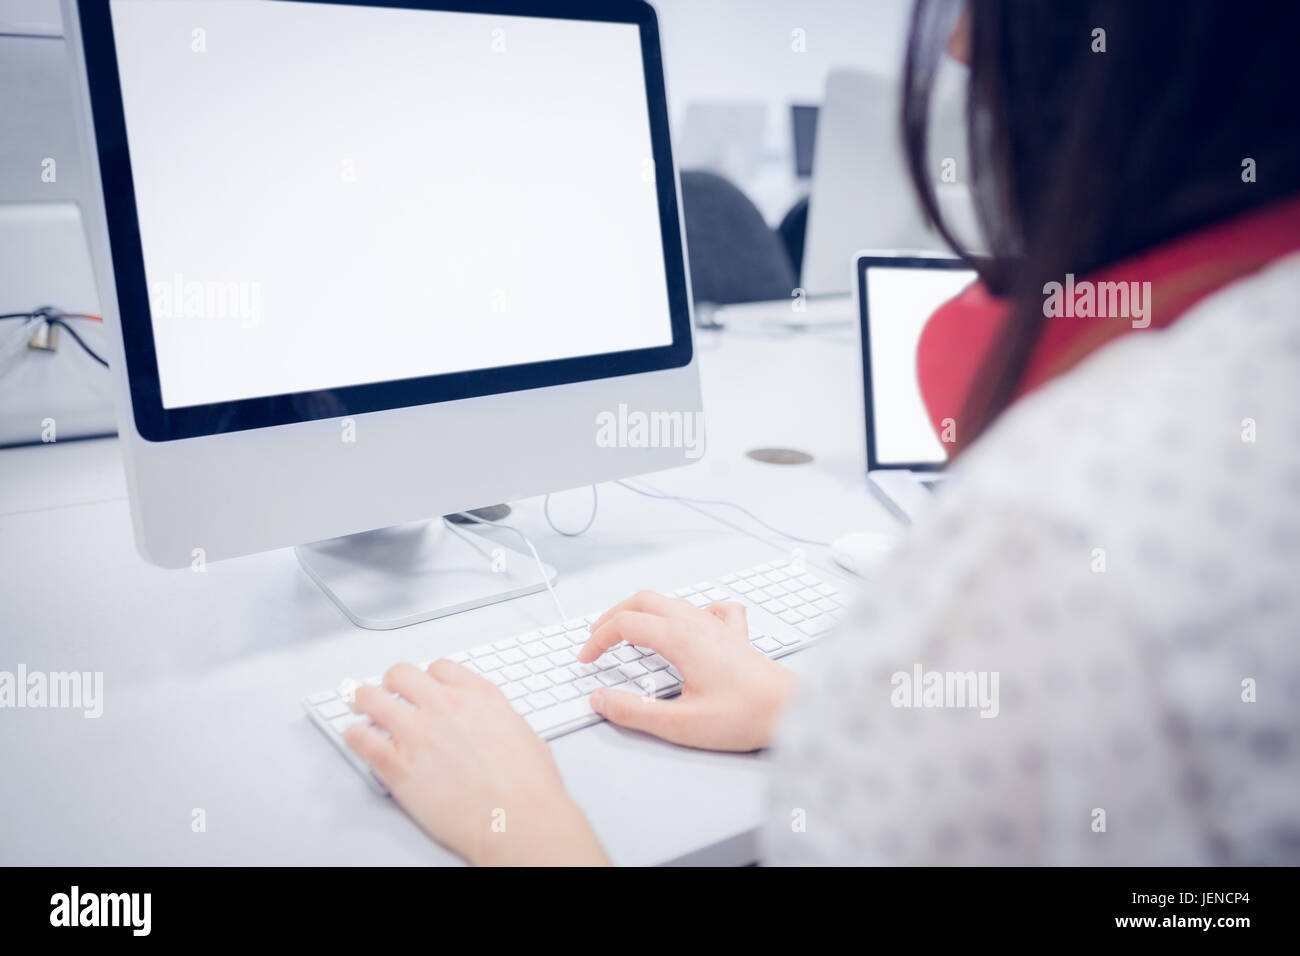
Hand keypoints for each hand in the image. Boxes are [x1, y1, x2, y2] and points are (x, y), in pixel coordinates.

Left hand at [344, 660, 607, 866]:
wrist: (519, 820)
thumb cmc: (529, 788)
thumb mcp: (524, 735)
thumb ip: (499, 720)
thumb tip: (493, 725)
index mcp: (478, 696)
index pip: (439, 668)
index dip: (428, 679)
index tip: (424, 689)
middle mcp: (445, 707)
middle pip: (401, 674)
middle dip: (392, 684)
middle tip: (388, 695)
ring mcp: (418, 734)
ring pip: (371, 698)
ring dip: (364, 702)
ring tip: (361, 709)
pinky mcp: (398, 766)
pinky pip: (361, 739)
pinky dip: (355, 737)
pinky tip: (357, 739)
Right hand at [580, 591, 797, 750]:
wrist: (790, 711)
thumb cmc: (743, 716)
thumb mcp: (679, 724)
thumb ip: (633, 711)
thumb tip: (600, 699)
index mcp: (680, 638)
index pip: (625, 625)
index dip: (598, 640)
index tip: (586, 660)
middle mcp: (697, 623)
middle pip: (643, 601)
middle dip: (613, 616)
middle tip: (596, 638)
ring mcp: (717, 625)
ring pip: (671, 601)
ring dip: (642, 612)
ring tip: (627, 631)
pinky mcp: (734, 635)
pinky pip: (710, 608)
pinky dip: (688, 611)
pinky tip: (690, 623)